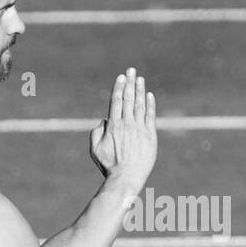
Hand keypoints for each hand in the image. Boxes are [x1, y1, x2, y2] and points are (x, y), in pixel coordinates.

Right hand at [89, 67, 156, 185]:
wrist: (127, 177)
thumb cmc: (109, 165)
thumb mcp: (95, 150)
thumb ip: (96, 133)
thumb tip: (103, 120)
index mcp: (113, 126)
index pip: (116, 102)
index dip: (119, 88)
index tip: (121, 77)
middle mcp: (127, 124)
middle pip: (128, 99)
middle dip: (130, 83)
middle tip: (131, 70)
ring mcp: (140, 128)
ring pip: (140, 104)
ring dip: (140, 90)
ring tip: (140, 78)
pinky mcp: (150, 135)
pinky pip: (150, 116)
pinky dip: (150, 104)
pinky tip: (149, 95)